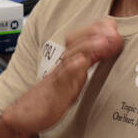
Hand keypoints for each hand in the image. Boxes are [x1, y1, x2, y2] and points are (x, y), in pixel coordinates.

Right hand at [7, 17, 122, 135]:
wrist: (24, 114)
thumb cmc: (50, 97)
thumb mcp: (73, 78)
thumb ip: (87, 64)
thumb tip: (105, 50)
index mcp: (68, 62)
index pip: (81, 39)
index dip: (96, 30)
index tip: (112, 23)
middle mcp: (62, 66)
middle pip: (77, 43)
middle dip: (95, 33)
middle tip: (113, 29)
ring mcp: (57, 77)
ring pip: (71, 57)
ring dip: (88, 47)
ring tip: (103, 41)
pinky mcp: (53, 91)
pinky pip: (61, 78)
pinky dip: (71, 68)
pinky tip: (81, 62)